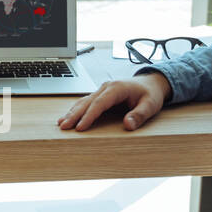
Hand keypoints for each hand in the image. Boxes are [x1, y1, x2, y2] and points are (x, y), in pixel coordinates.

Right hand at [56, 73, 171, 130]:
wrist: (150, 83)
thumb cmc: (150, 94)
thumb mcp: (150, 105)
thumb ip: (139, 115)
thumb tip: (128, 125)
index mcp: (117, 88)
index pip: (100, 103)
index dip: (89, 116)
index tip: (80, 127)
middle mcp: (106, 87)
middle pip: (87, 102)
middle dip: (74, 115)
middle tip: (63, 126)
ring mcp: (101, 90)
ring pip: (83, 101)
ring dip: (72, 112)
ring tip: (61, 123)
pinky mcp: (100, 95)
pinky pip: (85, 102)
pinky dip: (75, 110)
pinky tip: (67, 117)